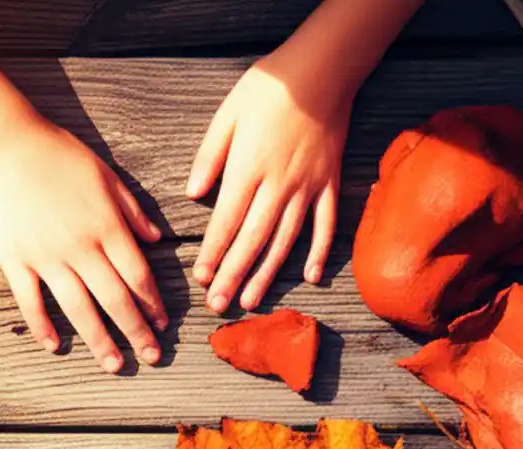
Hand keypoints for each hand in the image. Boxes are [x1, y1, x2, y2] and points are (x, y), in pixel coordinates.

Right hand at [0, 119, 165, 372]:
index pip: (138, 275)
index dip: (152, 304)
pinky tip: (55, 346)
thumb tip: (157, 239)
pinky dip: (42, 326)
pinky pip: (31, 301)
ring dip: (99, 340)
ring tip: (114, 365)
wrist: (6, 143)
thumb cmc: (58, 153)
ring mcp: (45, 257)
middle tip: (151, 357)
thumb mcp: (106, 174)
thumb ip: (132, 209)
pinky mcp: (15, 260)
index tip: (162, 325)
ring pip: (78, 308)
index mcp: (106, 225)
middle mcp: (80, 247)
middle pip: (115, 299)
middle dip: (136, 331)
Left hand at [186, 50, 352, 312]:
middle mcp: (279, 185)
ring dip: (268, 273)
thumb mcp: (226, 116)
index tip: (200, 278)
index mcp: (248, 169)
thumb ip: (208, 158)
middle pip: (253, 240)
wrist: (322, 69)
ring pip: (285, 240)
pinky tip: (312, 276)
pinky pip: (327, 224)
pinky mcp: (331, 182)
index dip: (213, 253)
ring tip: (251, 301)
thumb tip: (192, 194)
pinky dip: (321, 251)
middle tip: (218, 306)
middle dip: (233, 275)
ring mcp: (309, 186)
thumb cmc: (267, 89)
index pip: (226, 222)